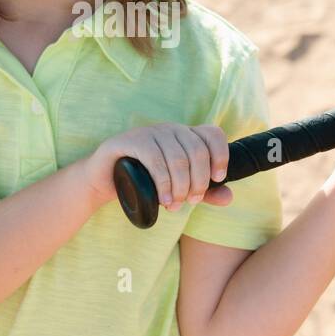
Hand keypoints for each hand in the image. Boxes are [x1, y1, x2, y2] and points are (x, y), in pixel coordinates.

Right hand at [85, 123, 235, 212]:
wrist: (105, 181)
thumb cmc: (145, 182)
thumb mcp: (179, 189)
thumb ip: (204, 192)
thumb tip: (229, 197)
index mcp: (185, 136)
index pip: (213, 134)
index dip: (221, 155)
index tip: (218, 179)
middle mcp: (170, 130)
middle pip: (197, 151)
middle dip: (198, 182)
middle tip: (191, 202)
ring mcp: (150, 132)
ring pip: (177, 157)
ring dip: (180, 187)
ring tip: (174, 205)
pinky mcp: (130, 140)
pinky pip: (154, 158)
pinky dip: (163, 182)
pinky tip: (162, 199)